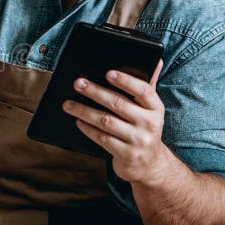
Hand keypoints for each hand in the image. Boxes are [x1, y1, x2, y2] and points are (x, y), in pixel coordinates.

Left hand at [62, 60, 168, 183]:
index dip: (126, 81)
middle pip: (118, 104)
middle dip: (95, 92)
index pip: (144, 91)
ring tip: (68, 103)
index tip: (108, 73)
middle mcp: (150, 124)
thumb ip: (148, 85)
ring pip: (106, 121)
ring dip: (84, 111)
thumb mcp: (150, 109)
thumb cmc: (144, 128)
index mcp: (156, 108)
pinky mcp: (126, 155)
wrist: (150, 164)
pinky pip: (103, 139)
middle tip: (77, 83)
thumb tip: (156, 60)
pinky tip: (78, 121)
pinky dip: (88, 129)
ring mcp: (138, 140)